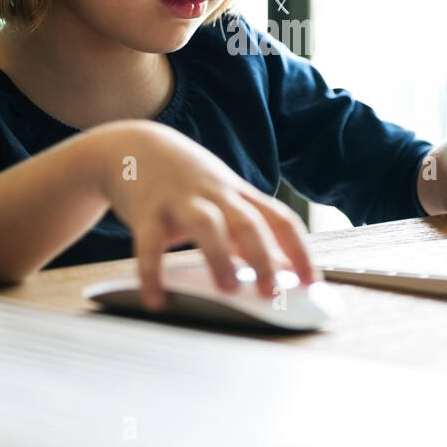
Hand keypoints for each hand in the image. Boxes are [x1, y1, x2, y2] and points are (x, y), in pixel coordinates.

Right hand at [89, 120, 316, 306]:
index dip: (300, 251)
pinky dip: (153, 273)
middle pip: (248, 221)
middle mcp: (214, 194)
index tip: (314, 283)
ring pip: (206, 224)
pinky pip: (148, 243)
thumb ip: (251, 233)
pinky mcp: (146, 210)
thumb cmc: (186, 180)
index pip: (280, 219)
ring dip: (220, 256)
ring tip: (228, 288)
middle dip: (264, 257)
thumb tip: (285, 267)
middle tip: (272, 294)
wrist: (132, 146)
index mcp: (238, 195)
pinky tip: (157, 300)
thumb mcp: (223, 199)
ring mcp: (179, 199)